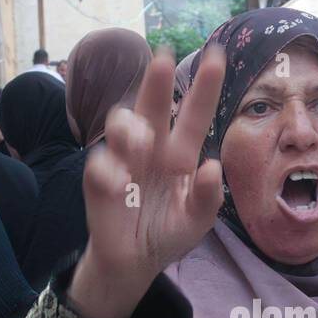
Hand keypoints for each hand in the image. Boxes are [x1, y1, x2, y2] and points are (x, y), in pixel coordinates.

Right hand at [70, 46, 227, 317]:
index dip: (206, 86)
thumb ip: (209, 197)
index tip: (218, 56)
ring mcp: (123, 160)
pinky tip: (120, 185)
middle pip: (153, 104)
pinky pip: (100, 164)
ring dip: (132, 126)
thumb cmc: (168, 232)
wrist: (134, 261)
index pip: (194, 113)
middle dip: (157, 79)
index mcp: (181, 153)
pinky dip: (111, 171)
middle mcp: (152, 148)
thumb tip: (212, 167)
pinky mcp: (99, 180)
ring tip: (142, 145)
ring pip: (122, 122)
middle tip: (164, 58)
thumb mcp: (198, 220)